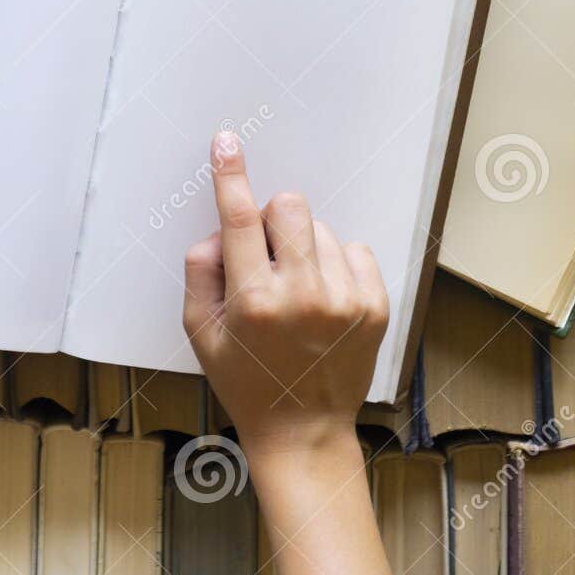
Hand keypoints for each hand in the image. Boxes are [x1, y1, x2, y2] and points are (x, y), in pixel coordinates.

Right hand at [181, 130, 395, 574]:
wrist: (303, 429)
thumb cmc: (245, 380)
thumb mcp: (200, 332)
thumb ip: (201, 272)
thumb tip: (220, 230)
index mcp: (254, 301)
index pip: (240, 219)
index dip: (231, 175)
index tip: (227, 144)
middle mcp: (302, 296)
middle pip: (291, 207)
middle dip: (274, 219)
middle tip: (268, 255)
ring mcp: (344, 301)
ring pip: (321, 229)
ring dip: (305, 248)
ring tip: (298, 291)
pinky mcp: (374, 307)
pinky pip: (354, 250)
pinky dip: (336, 264)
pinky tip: (325, 298)